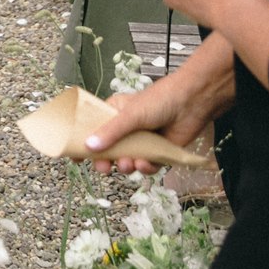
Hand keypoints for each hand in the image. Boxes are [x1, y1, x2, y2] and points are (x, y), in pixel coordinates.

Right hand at [84, 31, 235, 172]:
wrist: (193, 104)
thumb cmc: (159, 100)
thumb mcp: (130, 115)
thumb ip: (110, 132)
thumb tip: (89, 147)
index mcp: (113, 113)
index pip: (91, 129)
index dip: (82, 143)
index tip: (75, 157)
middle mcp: (125, 128)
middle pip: (108, 150)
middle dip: (105, 161)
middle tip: (103, 168)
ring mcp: (141, 141)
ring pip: (126, 160)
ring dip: (125, 166)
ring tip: (128, 164)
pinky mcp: (157, 152)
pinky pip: (146, 165)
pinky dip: (144, 168)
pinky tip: (145, 163)